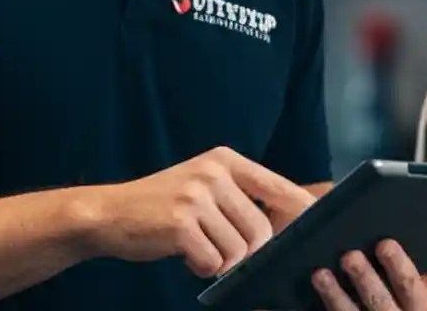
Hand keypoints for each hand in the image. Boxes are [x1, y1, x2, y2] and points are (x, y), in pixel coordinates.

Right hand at [78, 146, 316, 277]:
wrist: (107, 214)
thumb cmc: (161, 208)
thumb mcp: (203, 187)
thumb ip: (240, 199)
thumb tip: (288, 223)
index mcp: (224, 160)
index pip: (277, 187)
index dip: (301, 210)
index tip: (319, 224)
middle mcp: (213, 172)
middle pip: (261, 229)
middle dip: (247, 251)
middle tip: (221, 252)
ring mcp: (196, 195)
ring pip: (238, 249)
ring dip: (221, 260)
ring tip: (197, 247)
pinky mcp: (181, 222)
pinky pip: (212, 262)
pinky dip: (200, 267)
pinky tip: (183, 253)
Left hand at [311, 241, 426, 310]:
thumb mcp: (417, 301)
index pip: (413, 290)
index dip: (399, 268)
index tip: (384, 243)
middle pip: (381, 305)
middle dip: (366, 280)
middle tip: (349, 255)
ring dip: (335, 296)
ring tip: (320, 274)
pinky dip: (323, 309)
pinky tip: (306, 298)